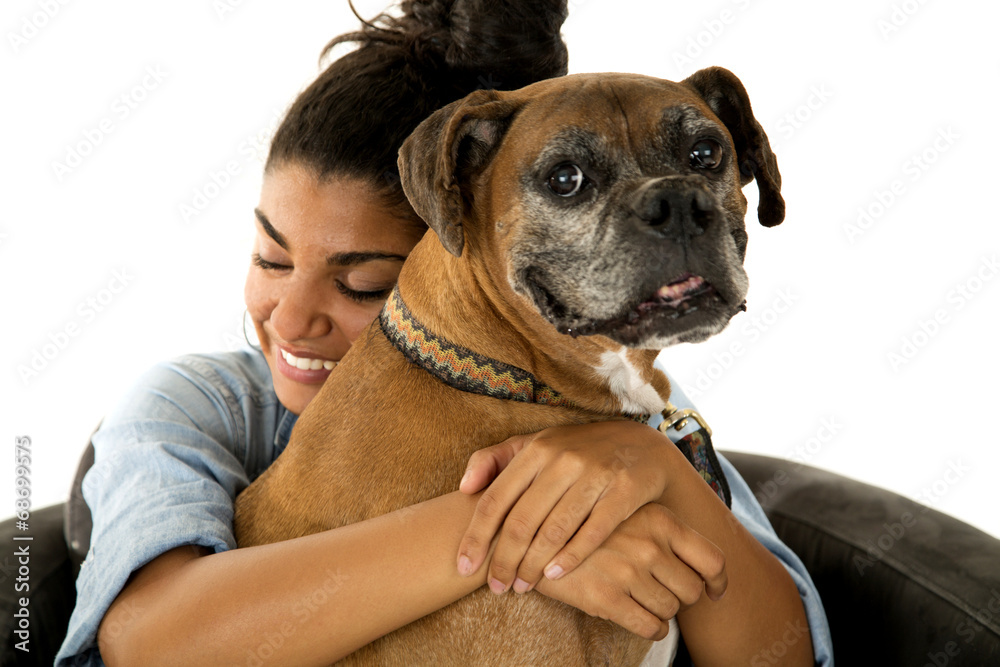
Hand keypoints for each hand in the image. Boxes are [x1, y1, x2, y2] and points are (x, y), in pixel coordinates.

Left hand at [456, 420, 675, 593]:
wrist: (640, 445)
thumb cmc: (576, 451)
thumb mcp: (535, 445)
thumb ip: (493, 459)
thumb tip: (464, 487)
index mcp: (536, 449)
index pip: (496, 499)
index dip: (476, 537)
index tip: (463, 566)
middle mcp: (563, 459)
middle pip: (522, 521)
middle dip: (504, 561)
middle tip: (496, 587)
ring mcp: (595, 474)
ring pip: (554, 531)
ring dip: (533, 566)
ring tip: (521, 587)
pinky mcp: (624, 491)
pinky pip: (593, 533)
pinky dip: (571, 558)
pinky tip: (554, 576)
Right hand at [534, 502, 726, 639]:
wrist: (532, 535)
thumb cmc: (584, 525)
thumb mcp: (626, 513)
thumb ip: (660, 532)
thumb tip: (699, 567)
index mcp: (659, 520)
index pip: (712, 559)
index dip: (719, 581)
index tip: (714, 591)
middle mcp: (648, 545)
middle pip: (692, 590)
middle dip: (680, 597)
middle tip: (662, 592)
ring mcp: (628, 572)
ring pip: (671, 610)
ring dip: (662, 613)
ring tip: (643, 602)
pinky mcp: (607, 598)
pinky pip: (650, 628)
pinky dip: (651, 630)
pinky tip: (639, 620)